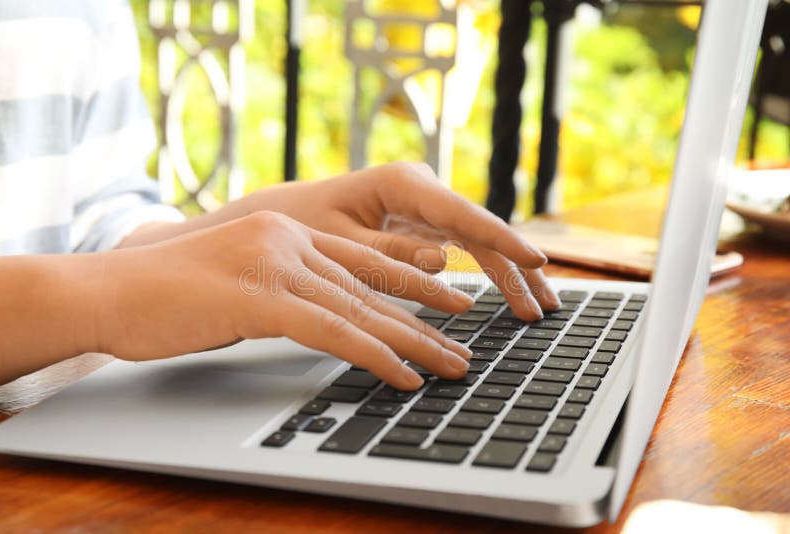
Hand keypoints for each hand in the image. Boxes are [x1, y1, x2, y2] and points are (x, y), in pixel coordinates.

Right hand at [97, 211, 474, 389]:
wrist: (106, 291)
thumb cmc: (168, 296)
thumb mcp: (239, 282)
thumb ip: (284, 289)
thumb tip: (324, 317)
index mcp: (286, 229)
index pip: (363, 258)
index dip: (412, 280)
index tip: (449, 298)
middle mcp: (288, 237)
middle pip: (373, 283)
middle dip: (426, 316)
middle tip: (464, 341)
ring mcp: (274, 262)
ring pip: (362, 308)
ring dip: (414, 342)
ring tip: (450, 366)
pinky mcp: (259, 296)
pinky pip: (332, 331)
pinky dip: (374, 357)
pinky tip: (403, 376)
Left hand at [236, 162, 560, 319]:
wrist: (285, 216)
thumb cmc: (305, 224)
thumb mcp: (340, 243)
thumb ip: (389, 253)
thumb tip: (444, 262)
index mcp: (402, 184)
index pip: (462, 215)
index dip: (503, 240)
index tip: (534, 260)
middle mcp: (422, 190)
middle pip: (481, 230)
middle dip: (516, 267)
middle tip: (545, 305)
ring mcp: (428, 208)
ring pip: (481, 242)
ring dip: (511, 275)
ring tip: (540, 310)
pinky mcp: (426, 226)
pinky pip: (468, 250)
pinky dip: (490, 275)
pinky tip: (514, 297)